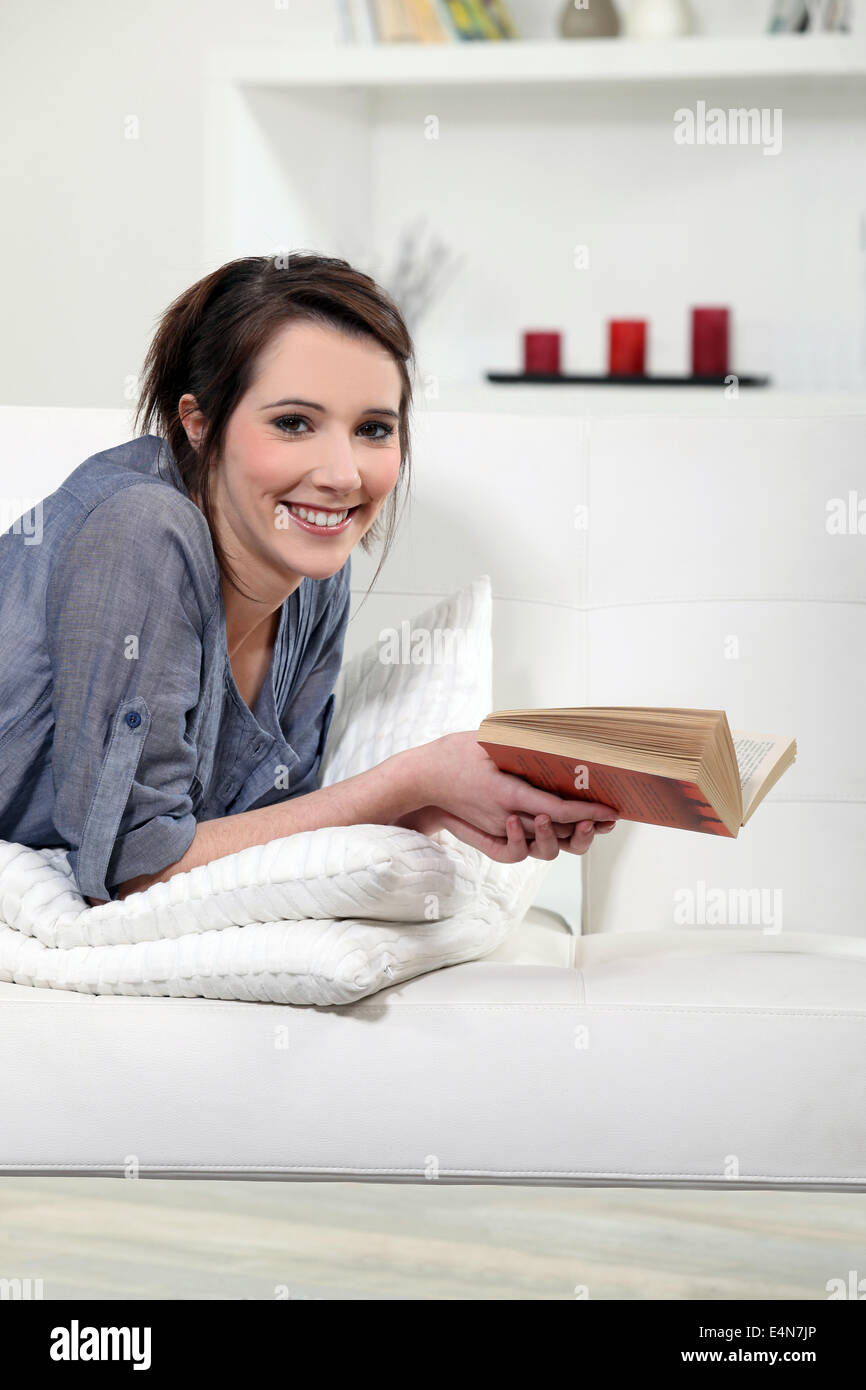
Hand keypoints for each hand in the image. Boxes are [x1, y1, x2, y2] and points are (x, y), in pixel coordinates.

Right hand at [395, 731, 619, 863]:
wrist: (420, 779)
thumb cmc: (453, 754)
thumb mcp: (488, 739)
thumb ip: (521, 742)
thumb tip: (555, 736)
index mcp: (506, 793)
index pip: (557, 809)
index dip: (587, 811)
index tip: (609, 810)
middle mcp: (504, 817)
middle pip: (554, 834)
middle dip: (585, 829)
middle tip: (608, 820)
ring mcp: (497, 828)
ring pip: (540, 845)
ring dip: (567, 838)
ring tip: (588, 825)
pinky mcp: (491, 832)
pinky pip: (520, 848)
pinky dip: (540, 841)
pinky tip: (556, 828)